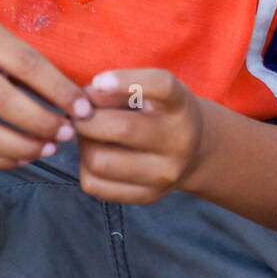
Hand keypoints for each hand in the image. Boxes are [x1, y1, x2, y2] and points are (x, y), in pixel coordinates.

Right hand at [0, 15, 93, 168]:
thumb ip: (28, 63)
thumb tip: (77, 98)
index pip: (26, 64)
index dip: (59, 90)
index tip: (83, 109)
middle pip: (3, 101)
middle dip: (42, 122)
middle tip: (68, 133)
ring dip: (21, 147)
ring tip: (48, 148)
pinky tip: (22, 158)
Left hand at [73, 67, 208, 203]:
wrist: (195, 152)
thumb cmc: (162, 112)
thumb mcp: (152, 91)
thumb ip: (121, 89)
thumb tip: (85, 99)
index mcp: (180, 105)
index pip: (161, 87)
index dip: (126, 81)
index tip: (98, 81)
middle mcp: (178, 141)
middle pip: (119, 129)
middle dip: (87, 117)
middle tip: (81, 112)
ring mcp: (164, 174)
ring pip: (99, 161)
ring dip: (83, 144)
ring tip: (89, 134)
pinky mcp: (147, 196)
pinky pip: (94, 184)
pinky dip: (84, 167)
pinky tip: (96, 153)